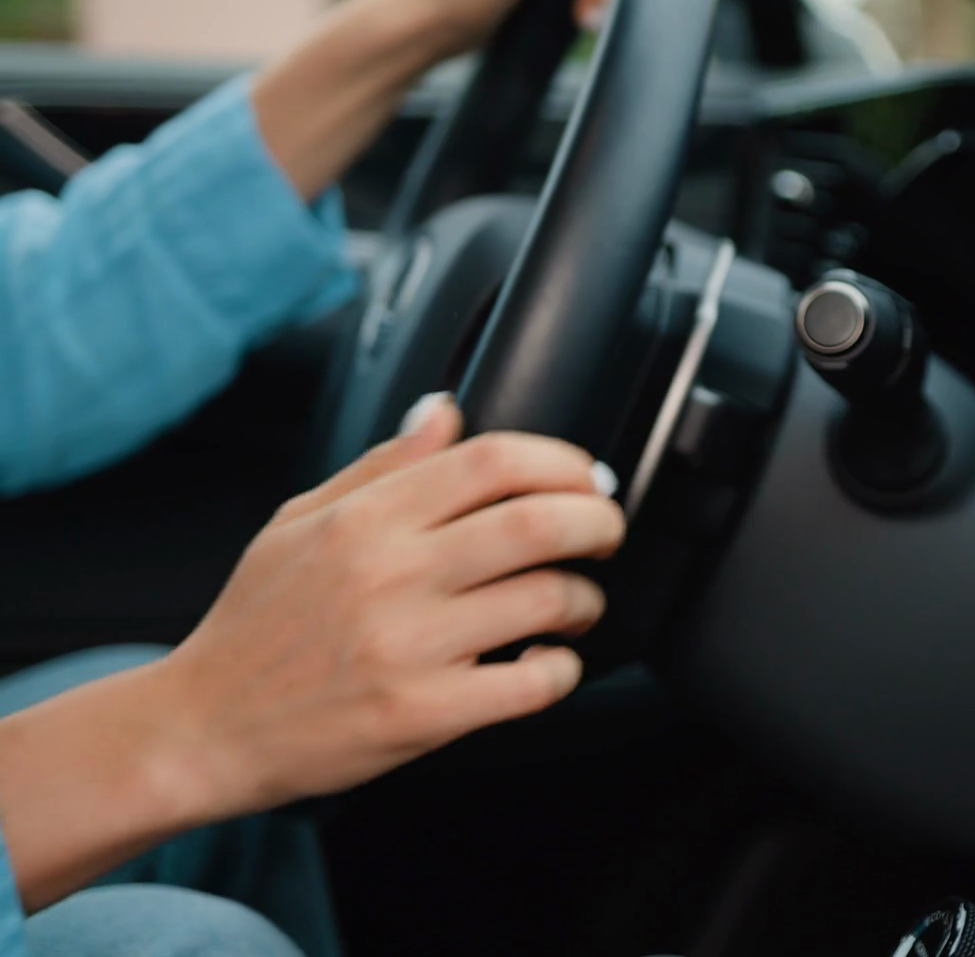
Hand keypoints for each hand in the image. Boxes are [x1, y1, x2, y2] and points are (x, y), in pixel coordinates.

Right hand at [151, 394, 624, 818]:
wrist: (204, 727)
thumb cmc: (257, 624)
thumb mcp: (300, 522)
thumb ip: (384, 465)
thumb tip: (447, 410)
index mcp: (366, 519)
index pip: (493, 459)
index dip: (562, 461)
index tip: (586, 478)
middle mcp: (390, 574)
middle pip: (539, 523)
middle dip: (599, 521)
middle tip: (608, 532)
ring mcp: (409, 646)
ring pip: (548, 600)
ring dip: (586, 599)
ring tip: (576, 604)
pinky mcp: (423, 714)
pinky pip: (532, 685)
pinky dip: (561, 671)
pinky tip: (548, 663)